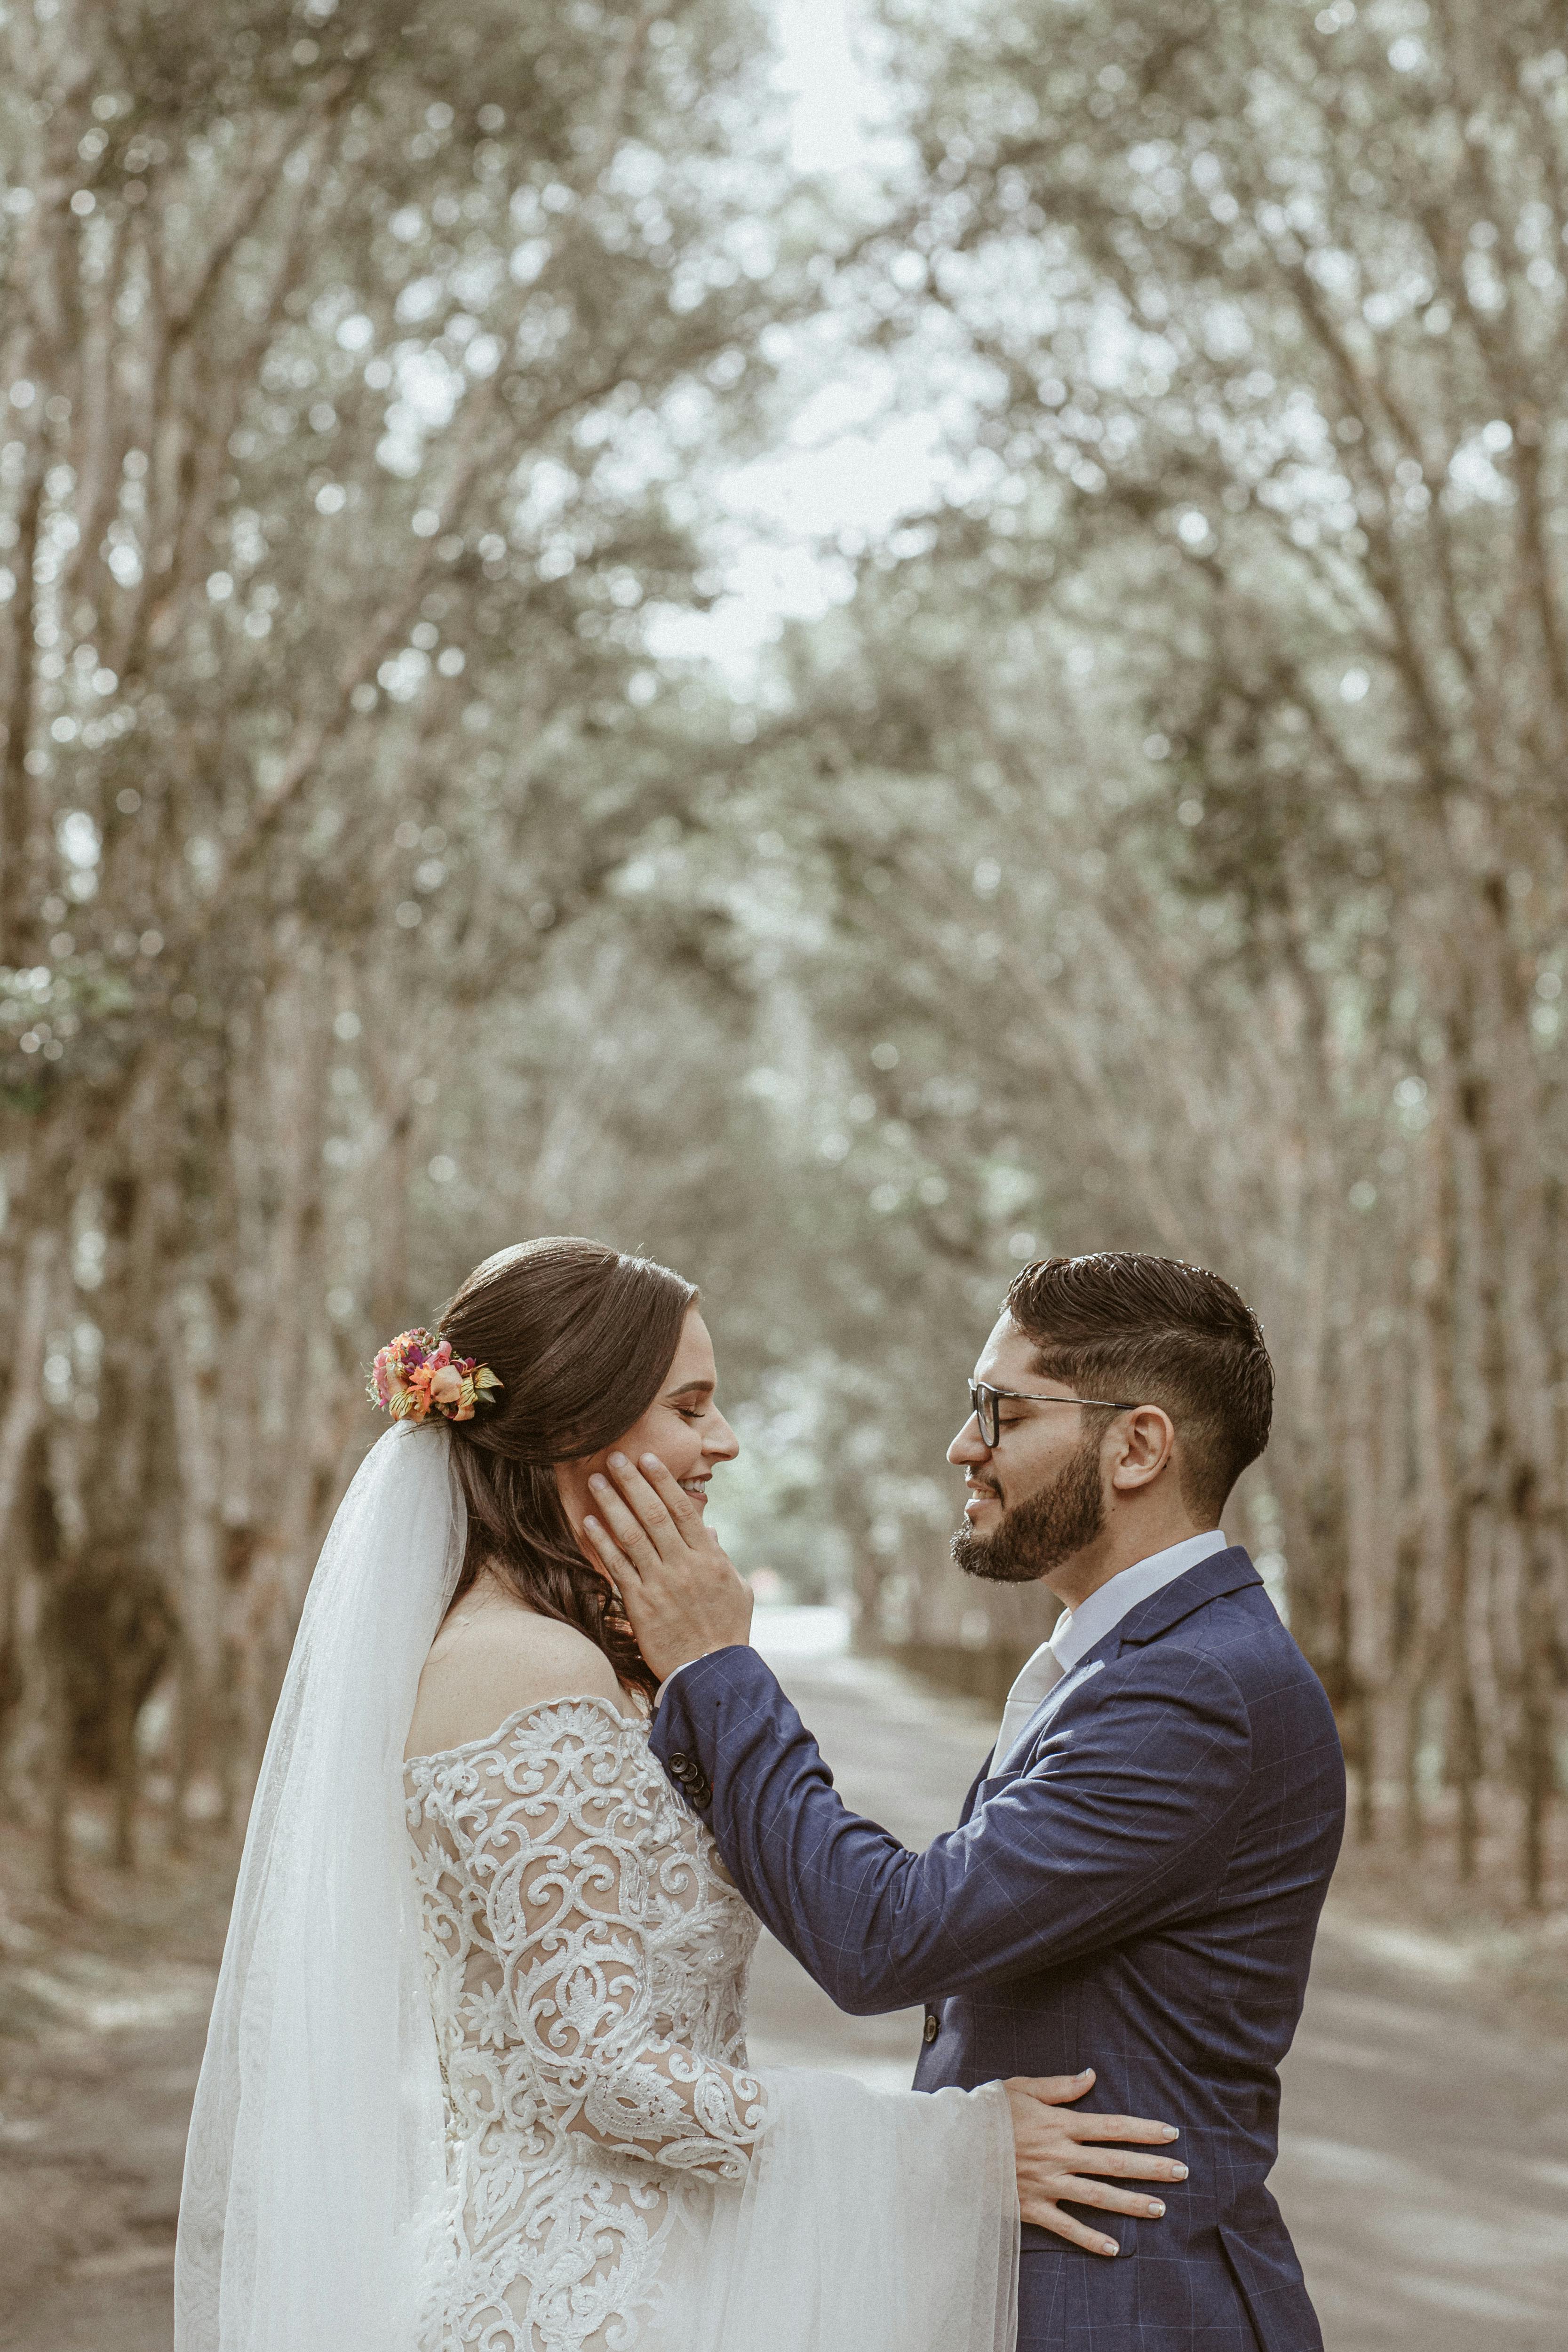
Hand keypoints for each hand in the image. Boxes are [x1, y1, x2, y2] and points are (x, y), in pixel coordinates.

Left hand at [582, 1451, 753, 1682]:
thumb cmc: (727, 1631)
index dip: (663, 1482)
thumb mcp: (736, 1589)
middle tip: (615, 1457)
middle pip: (653, 1515)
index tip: (648, 1459)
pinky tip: (589, 1521)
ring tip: (596, 1480)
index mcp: (709, 1558)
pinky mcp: (640, 1605)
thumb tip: (708, 1529)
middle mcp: (684, 1566)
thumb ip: (721, 1556)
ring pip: (632, 1535)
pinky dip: (602, 1542)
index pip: (683, 1510)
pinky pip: (618, 1567)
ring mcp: (661, 1585)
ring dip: (612, 1504)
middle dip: (632, 1483)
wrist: (712, 1673)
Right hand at [1004, 2069, 1184, 2257]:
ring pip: (1098, 2196)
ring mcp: (1048, 2183)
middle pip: (1114, 2162)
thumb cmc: (988, 2112)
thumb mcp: (1022, 2088)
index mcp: (1060, 2124)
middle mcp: (1060, 2155)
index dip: (1143, 2130)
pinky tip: (1114, 2249)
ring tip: (1160, 2209)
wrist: (953, 2144)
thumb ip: (1060, 2087)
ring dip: (1131, 2203)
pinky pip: (1066, 2227)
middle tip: (1182, 2173)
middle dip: (1151, 2167)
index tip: (1171, 2134)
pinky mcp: (1032, 2207)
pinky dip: (1090, 2239)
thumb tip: (1091, 2076)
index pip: (1112, 2127)